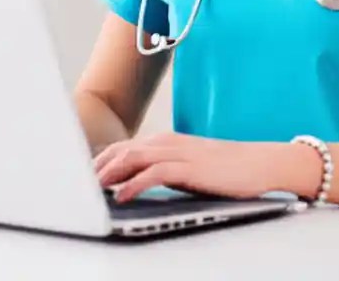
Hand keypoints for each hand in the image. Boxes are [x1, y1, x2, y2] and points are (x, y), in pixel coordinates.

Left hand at [93, 132, 311, 202]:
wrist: (261, 163)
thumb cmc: (226, 170)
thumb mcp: (188, 169)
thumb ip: (162, 171)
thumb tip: (132, 185)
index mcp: (166, 142)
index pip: (123, 148)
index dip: (100, 162)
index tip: (82, 178)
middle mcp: (168, 142)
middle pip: (121, 150)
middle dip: (97, 167)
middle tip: (77, 185)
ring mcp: (179, 152)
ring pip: (133, 158)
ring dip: (109, 174)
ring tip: (91, 190)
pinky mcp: (190, 167)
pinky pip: (154, 173)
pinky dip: (134, 184)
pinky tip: (122, 196)